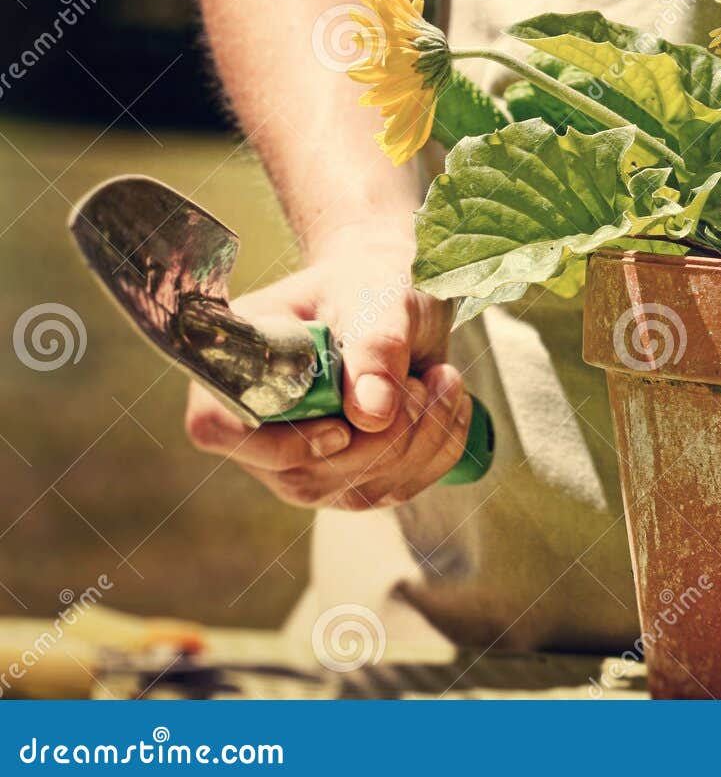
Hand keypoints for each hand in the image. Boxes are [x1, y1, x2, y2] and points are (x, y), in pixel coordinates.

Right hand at [183, 227, 472, 509]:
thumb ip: (375, 346)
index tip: (342, 428)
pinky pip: (398, 489)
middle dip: (383, 433)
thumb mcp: (380, 298)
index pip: (217, 427)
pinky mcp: (348, 483)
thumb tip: (370, 415)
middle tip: (420, 377)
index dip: (277, 442)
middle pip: (303, 474)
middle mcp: (257, 427)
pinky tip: (447, 401)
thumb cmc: (374, 288)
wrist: (398, 301)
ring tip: (440, 378)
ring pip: (358, 489)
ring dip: (421, 436)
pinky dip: (439, 446)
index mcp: (237, 365)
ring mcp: (300, 465)